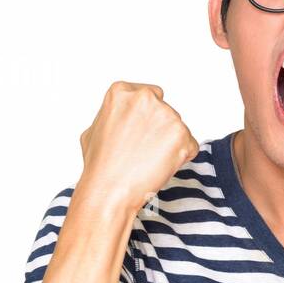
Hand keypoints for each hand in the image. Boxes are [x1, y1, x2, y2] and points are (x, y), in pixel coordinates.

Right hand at [77, 81, 199, 213]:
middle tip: (144, 151)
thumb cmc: (100, 165)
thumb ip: (113, 116)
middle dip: (160, 130)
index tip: (140, 134)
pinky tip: (160, 167)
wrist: (109, 190)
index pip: (150, 96)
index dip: (147, 118)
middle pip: (166, 112)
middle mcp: (145, 97)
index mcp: (122, 91)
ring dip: (170, 145)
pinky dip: (181, 158)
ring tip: (149, 161)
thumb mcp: (93, 129)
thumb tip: (122, 117)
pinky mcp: (182, 134)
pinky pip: (190, 146)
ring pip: (179, 129)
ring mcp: (166, 114)